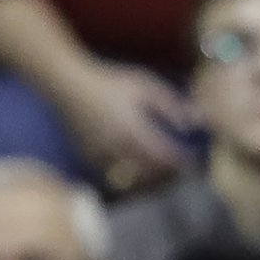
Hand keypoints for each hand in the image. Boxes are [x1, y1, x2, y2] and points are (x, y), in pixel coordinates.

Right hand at [53, 59, 195, 191]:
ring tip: (152, 171)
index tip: (190, 162)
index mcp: (133, 130)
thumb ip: (169, 104)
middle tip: (174, 170)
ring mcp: (100, 154)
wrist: (68, 85)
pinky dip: (121, 172)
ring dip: (142, 177)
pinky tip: (127, 164)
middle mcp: (117, 146)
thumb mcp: (144, 85)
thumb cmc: (109, 83)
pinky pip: (109, 172)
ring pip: (128, 177)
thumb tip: (191, 123)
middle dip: (163, 173)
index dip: (180, 162)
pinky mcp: (88, 156)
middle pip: (148, 173)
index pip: (164, 156)